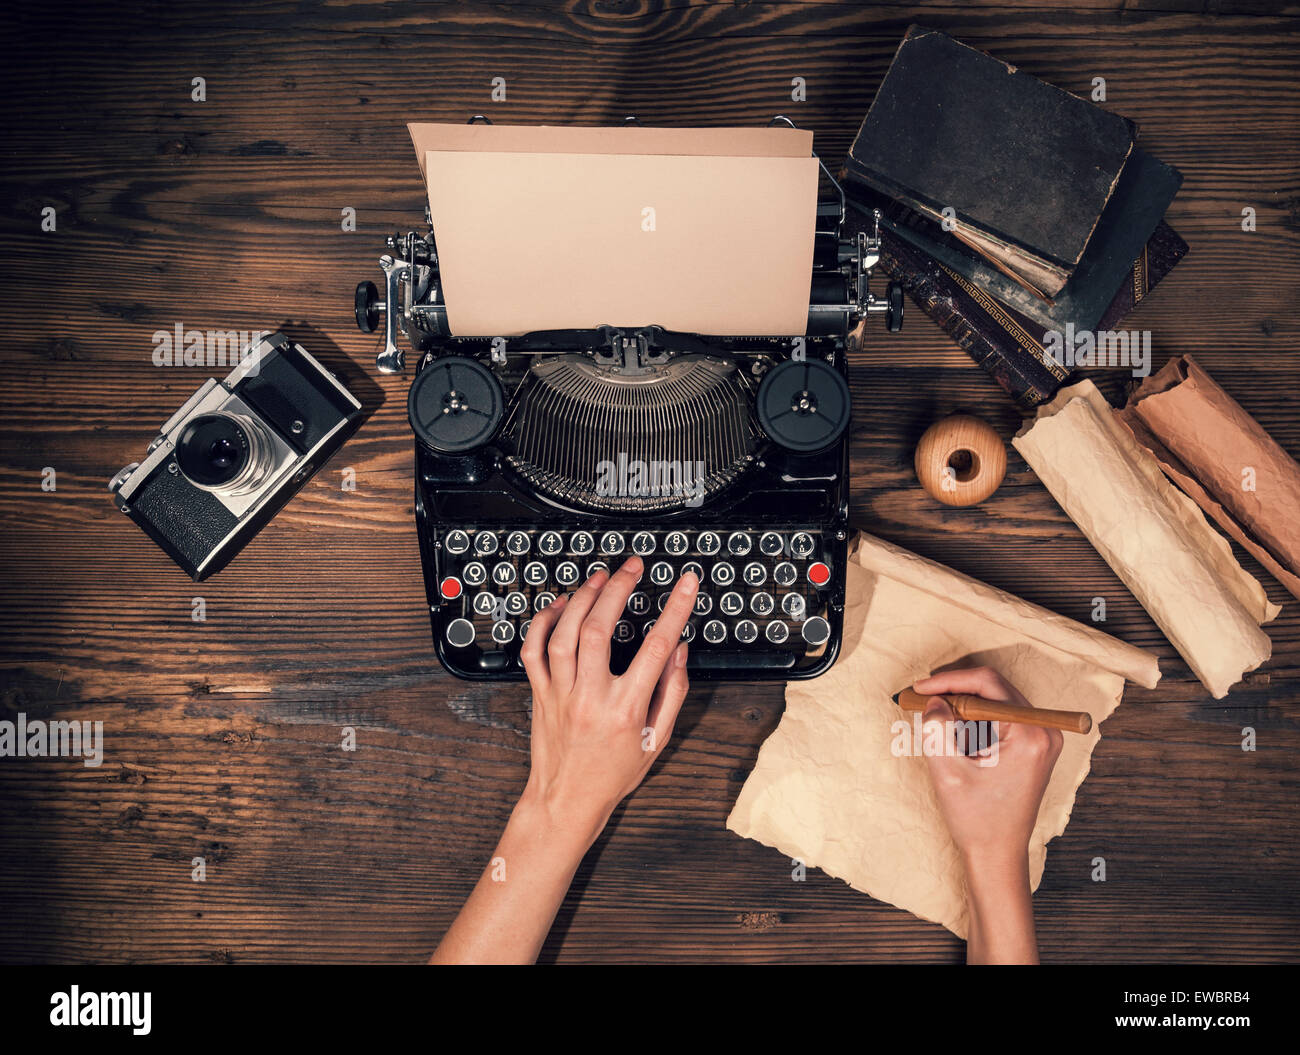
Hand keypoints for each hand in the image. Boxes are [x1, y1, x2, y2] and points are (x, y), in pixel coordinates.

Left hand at [519, 556, 696, 841]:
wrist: (567, 801)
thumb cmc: (613, 774)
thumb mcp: (657, 740)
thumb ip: (673, 692)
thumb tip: (680, 651)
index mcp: (626, 709)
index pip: (656, 647)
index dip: (675, 609)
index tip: (685, 583)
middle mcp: (590, 697)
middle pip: (600, 629)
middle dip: (619, 589)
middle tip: (632, 567)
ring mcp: (560, 693)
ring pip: (565, 633)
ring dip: (583, 598)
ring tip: (600, 577)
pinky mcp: (540, 693)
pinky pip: (534, 649)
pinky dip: (544, 621)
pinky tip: (559, 604)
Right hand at [913, 666, 1063, 963]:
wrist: (998, 853)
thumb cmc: (977, 819)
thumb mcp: (948, 772)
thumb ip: (937, 729)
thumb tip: (933, 699)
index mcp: (1029, 734)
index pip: (987, 684)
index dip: (948, 681)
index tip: (919, 689)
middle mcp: (1044, 730)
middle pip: (993, 687)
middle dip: (953, 690)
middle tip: (922, 699)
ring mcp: (1043, 736)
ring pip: (995, 698)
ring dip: (962, 703)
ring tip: (934, 717)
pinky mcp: (1035, 744)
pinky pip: (1001, 714)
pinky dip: (974, 716)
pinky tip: (953, 731)